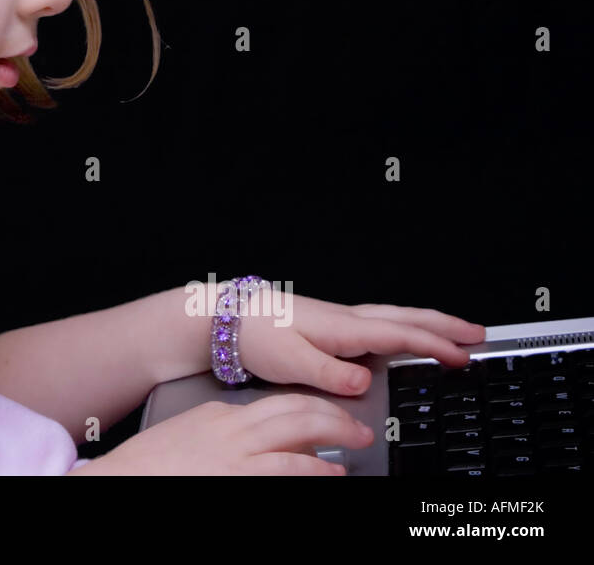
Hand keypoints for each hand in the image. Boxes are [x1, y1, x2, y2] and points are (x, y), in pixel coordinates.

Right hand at [100, 393, 372, 474]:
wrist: (121, 481)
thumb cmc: (145, 471)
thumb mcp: (183, 441)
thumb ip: (214, 439)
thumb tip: (243, 450)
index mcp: (216, 415)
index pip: (274, 404)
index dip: (307, 410)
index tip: (323, 420)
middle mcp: (231, 428)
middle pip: (294, 408)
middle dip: (332, 414)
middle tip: (357, 425)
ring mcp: (237, 453)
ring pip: (299, 431)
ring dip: (335, 436)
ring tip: (355, 445)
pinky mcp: (240, 477)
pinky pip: (289, 467)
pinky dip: (317, 468)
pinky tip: (332, 473)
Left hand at [234, 290, 486, 394]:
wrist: (220, 317)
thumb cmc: (252, 333)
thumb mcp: (290, 360)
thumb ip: (330, 373)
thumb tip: (364, 382)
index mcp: (342, 327)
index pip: (400, 335)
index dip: (435, 346)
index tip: (465, 355)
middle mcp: (344, 318)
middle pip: (406, 318)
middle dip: (445, 326)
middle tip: (479, 334)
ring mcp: (337, 319)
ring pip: (393, 317)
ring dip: (427, 323)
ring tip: (453, 332)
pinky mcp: (327, 324)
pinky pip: (377, 323)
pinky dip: (402, 327)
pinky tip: (402, 336)